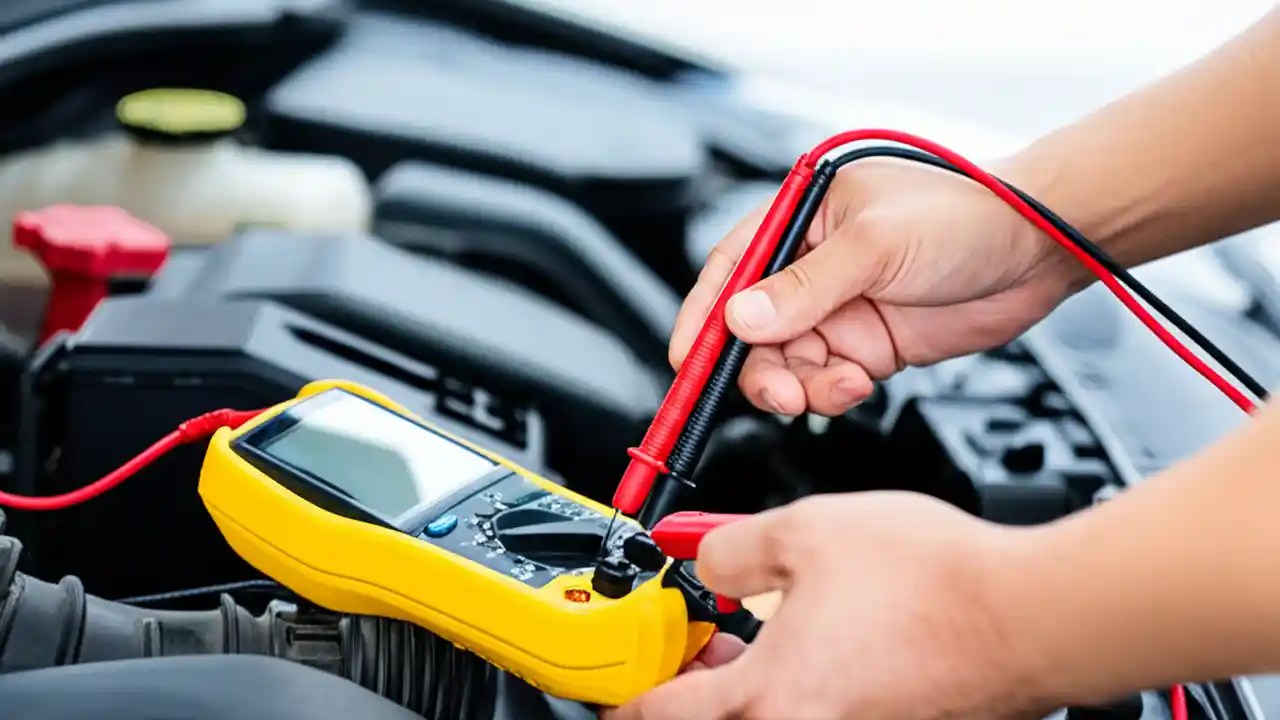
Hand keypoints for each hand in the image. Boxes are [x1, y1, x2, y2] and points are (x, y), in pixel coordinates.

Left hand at [603, 493, 1051, 719]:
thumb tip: (706, 559)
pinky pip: (816, 715)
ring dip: (744, 689)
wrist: (1029, 617)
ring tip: (749, 638)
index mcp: (767, 700)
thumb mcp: (804, 531)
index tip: (614, 690)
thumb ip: (731, 549)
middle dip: (688, 690)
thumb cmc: (935, 582)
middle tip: (691, 649)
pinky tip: (814, 642)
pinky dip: (796, 690)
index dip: (624, 698)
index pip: (658, 717)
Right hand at [671, 158, 1077, 415]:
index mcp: (799, 221)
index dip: (703, 316)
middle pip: (751, 331)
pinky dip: (832, 394)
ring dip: (800, 386)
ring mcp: (838, 309)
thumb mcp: (874, 246)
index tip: (687, 358)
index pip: (730, 270)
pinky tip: (859, 384)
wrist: (1039, 249)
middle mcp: (811, 267)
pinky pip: (825, 382)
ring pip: (786, 364)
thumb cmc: (965, 213)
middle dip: (757, 366)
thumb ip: (804, 289)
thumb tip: (740, 320)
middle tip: (779, 389)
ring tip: (838, 384)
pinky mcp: (867, 346)